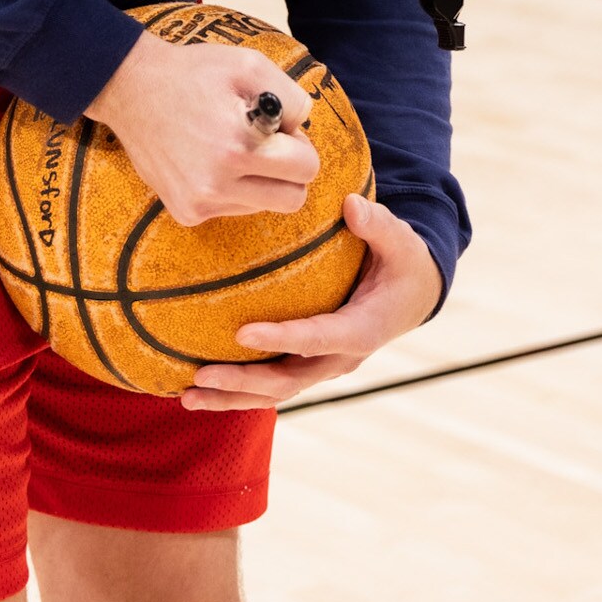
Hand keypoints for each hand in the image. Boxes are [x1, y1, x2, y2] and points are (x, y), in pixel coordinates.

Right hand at [85, 31, 318, 224]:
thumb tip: (302, 127)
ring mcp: (199, 203)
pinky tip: (213, 161)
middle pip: (293, 198)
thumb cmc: (194, 73)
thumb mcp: (250, 66)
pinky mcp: (185, 212)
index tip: (280, 129)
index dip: (300, 144)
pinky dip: (235, 188)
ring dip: (262, 180)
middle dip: (290, 170)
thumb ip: (291, 97)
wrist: (131, 89)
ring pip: (265, 206)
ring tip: (235, 147)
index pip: (306, 168)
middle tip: (267, 143)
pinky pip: (234, 209)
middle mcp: (218, 183)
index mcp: (239, 146)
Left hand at [180, 191, 441, 409]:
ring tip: (188, 395)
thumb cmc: (403, 263)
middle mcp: (341, 358)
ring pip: (276, 393)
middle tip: (201, 375)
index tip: (242, 333)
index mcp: (362, 329)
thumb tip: (350, 205)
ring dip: (233, 397)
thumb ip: (378, 224)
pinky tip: (200, 389)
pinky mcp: (310, 367)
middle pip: (289, 380)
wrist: (414, 296)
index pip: (318, 338)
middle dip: (244, 381)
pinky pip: (272, 385)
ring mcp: (324, 367)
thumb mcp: (400, 241)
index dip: (282, 338)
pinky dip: (238, 392)